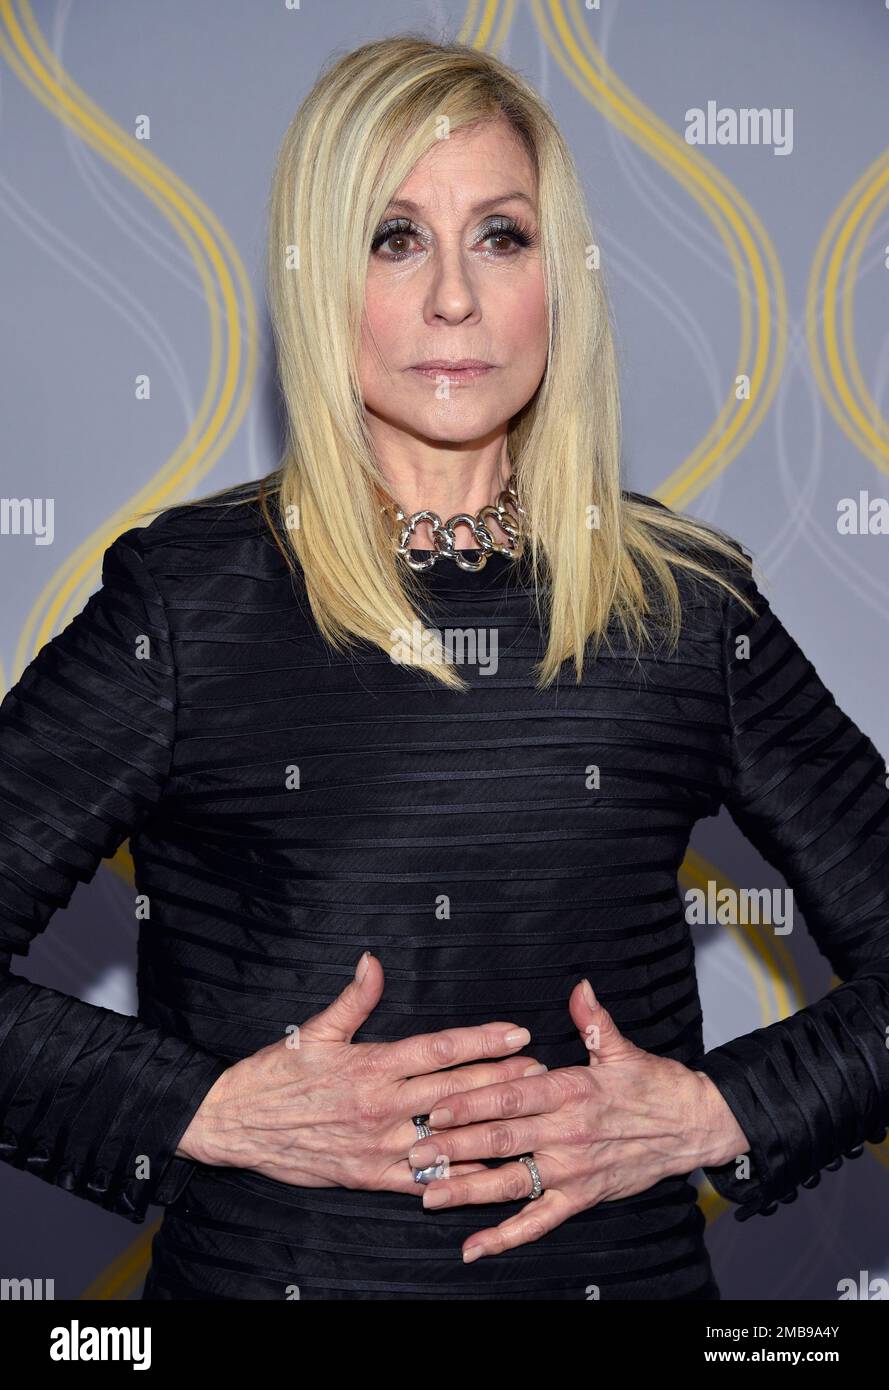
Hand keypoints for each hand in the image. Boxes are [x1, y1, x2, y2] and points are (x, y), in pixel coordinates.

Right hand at [175, 951, 545, 1194]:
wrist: (234, 1123)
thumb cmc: (274, 1074)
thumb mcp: (314, 1030)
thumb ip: (355, 998)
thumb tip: (374, 961)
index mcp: (371, 1064)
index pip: (440, 1048)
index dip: (483, 1039)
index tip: (517, 1031)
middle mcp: (380, 1104)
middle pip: (454, 1090)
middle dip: (502, 1079)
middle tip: (541, 1071)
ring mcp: (376, 1143)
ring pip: (446, 1135)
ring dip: (489, 1126)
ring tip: (527, 1117)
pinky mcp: (367, 1175)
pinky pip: (421, 1178)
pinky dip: (455, 1175)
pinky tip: (486, 1170)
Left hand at [407, 979, 749, 1261]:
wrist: (694, 1125)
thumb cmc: (654, 1083)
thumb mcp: (621, 1047)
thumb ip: (592, 1019)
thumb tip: (579, 987)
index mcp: (571, 1090)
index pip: (512, 1095)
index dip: (472, 1100)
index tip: (435, 1104)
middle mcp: (568, 1132)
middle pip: (502, 1140)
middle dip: (455, 1145)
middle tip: (413, 1150)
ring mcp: (574, 1169)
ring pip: (512, 1183)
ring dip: (468, 1190)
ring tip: (428, 1196)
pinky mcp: (583, 1197)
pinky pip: (539, 1221)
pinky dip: (505, 1236)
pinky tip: (473, 1247)